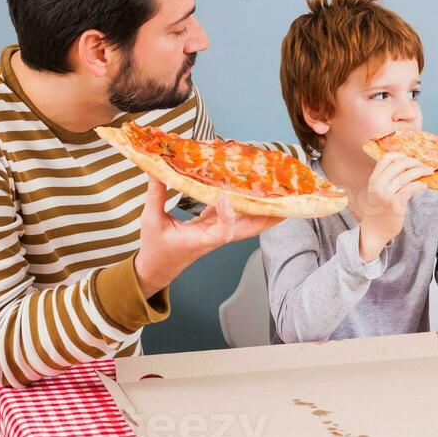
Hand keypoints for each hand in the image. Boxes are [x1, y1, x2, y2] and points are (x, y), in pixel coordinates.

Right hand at [134, 176, 282, 296]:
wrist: (158, 267)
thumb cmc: (156, 248)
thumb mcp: (150, 221)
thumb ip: (155, 195)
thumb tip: (155, 168)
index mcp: (202, 240)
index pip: (223, 231)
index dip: (226, 215)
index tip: (224, 197)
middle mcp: (216, 237)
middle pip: (249, 228)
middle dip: (269, 215)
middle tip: (287, 199)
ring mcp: (219, 233)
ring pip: (249, 223)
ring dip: (266, 210)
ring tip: (283, 194)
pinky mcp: (216, 227)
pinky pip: (238, 216)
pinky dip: (248, 204)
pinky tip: (256, 189)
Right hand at [358, 152, 432, 261]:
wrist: (374, 230)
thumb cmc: (380, 210)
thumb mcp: (378, 191)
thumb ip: (387, 178)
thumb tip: (408, 165)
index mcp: (374, 179)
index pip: (386, 158)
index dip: (401, 155)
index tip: (411, 158)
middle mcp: (378, 184)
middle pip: (399, 164)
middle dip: (415, 162)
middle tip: (424, 165)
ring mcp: (386, 194)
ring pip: (406, 176)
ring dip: (421, 171)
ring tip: (429, 171)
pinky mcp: (394, 204)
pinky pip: (410, 189)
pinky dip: (419, 185)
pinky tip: (424, 185)